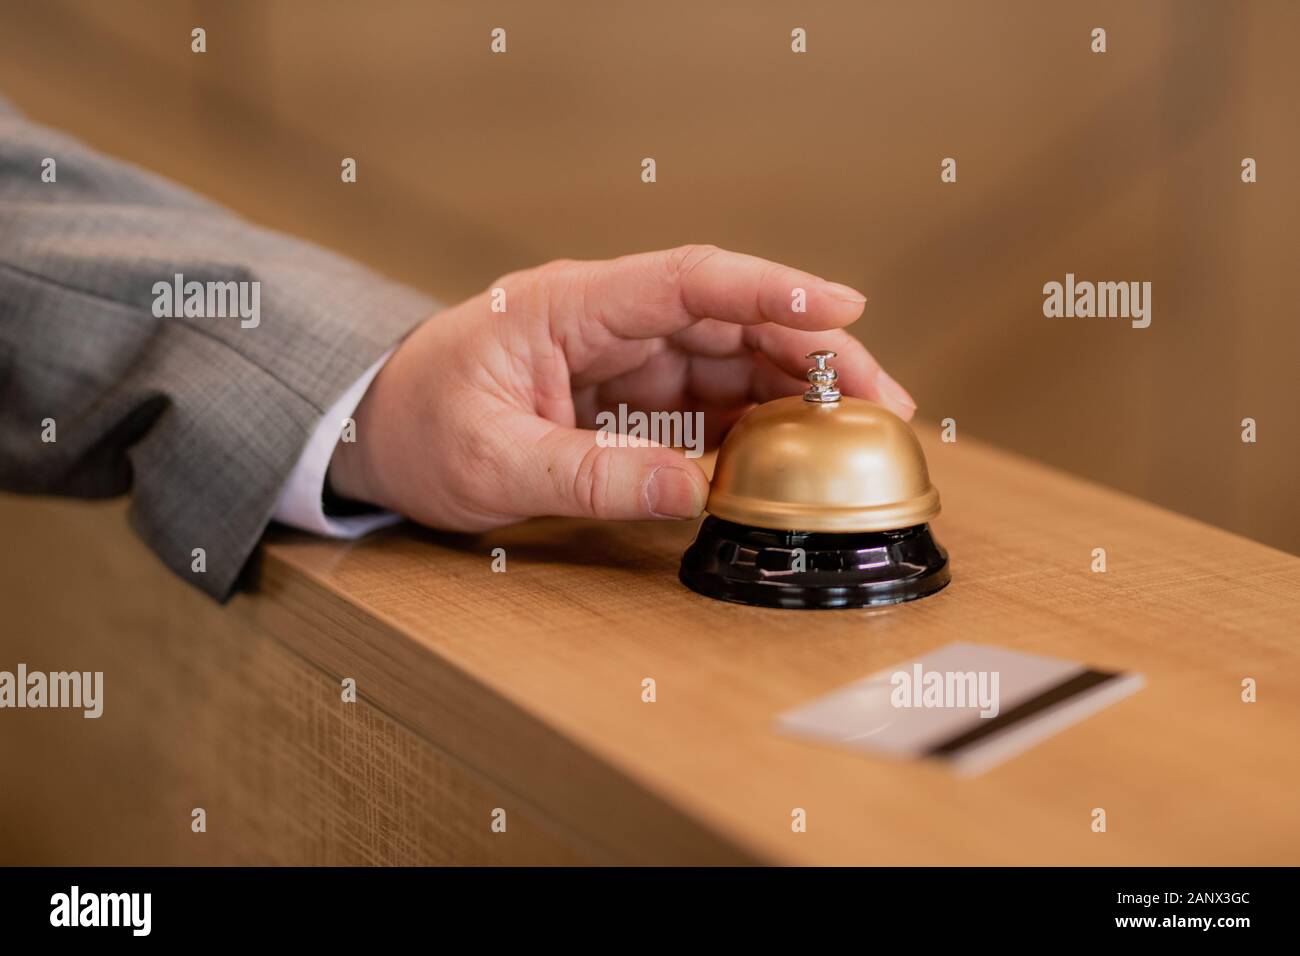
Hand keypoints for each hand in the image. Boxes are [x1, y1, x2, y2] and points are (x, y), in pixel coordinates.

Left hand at [327, 245, 915, 530]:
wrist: (376, 433)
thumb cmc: (418, 431)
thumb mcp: (493, 464)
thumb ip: (592, 477)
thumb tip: (697, 491)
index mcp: (568, 307)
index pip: (688, 280)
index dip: (771, 291)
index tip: (842, 309)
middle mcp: (605, 319)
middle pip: (727, 319)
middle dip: (810, 353)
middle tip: (880, 402)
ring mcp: (618, 354)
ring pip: (726, 357)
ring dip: (792, 387)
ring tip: (857, 427)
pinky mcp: (623, 391)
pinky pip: (702, 398)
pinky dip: (752, 419)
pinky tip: (794, 445)